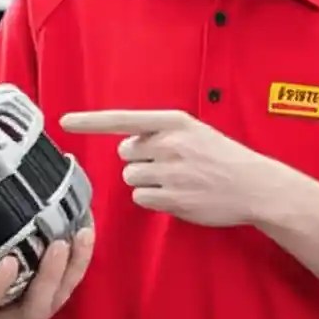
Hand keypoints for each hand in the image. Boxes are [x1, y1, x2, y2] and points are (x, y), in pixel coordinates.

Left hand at [61, 109, 284, 227]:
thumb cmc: (223, 157)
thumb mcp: (195, 131)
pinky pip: (142, 198)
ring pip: (131, 178)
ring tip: (177, 181)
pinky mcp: (172, 198)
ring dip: (147, 181)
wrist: (254, 185)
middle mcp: (169, 144)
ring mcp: (170, 172)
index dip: (90, 121)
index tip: (64, 120)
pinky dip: (154, 199)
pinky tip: (177, 195)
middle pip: (125, 153)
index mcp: (173, 122)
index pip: (123, 119)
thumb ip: (161, 133)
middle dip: (138, 160)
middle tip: (166, 164)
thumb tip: (128, 143)